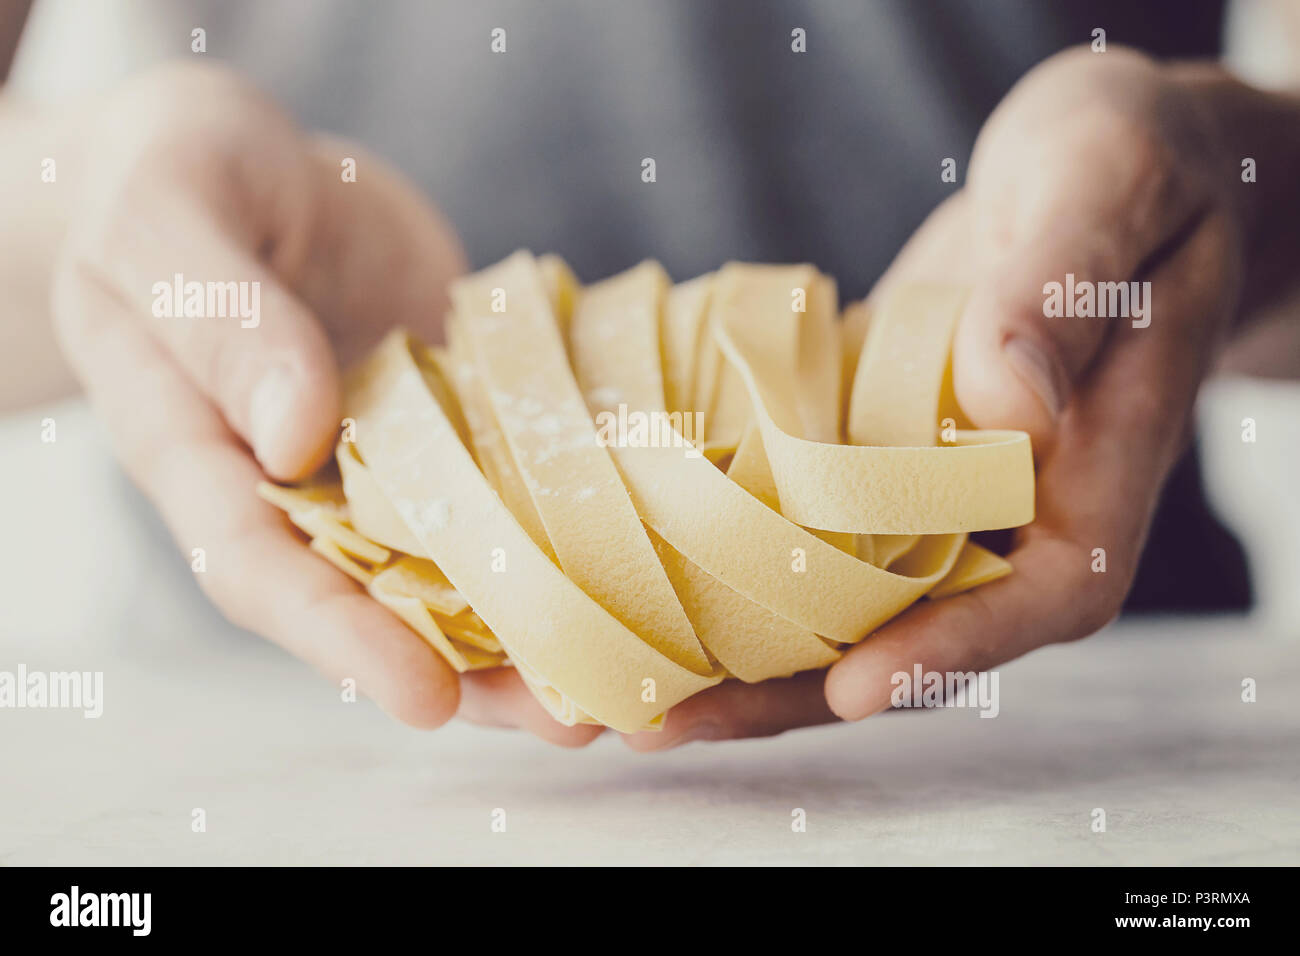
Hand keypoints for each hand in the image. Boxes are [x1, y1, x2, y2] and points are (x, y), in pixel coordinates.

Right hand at [52, 61, 601, 745]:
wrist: (249, 168)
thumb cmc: (175, 178)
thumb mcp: (167, 224)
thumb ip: (220, 321)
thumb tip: (297, 431)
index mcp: (201, 457)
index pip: (259, 569)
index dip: (339, 639)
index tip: (425, 695)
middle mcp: (297, 486)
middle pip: (377, 600)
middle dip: (476, 669)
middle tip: (574, 717)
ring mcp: (384, 461)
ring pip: (458, 562)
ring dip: (540, 624)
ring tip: (632, 678)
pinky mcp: (454, 426)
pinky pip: (508, 484)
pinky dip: (568, 526)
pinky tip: (643, 559)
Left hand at [627, 46, 1290, 749]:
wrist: (1100, 173)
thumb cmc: (1130, 163)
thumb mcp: (1109, 180)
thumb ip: (1060, 290)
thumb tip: (1010, 399)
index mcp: (1101, 461)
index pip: (1047, 591)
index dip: (956, 648)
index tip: (858, 686)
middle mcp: (1019, 501)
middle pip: (918, 628)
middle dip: (797, 688)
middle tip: (669, 719)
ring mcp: (939, 487)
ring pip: (847, 593)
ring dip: (740, 647)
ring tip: (622, 688)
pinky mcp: (875, 455)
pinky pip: (808, 525)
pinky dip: (728, 557)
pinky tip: (635, 572)